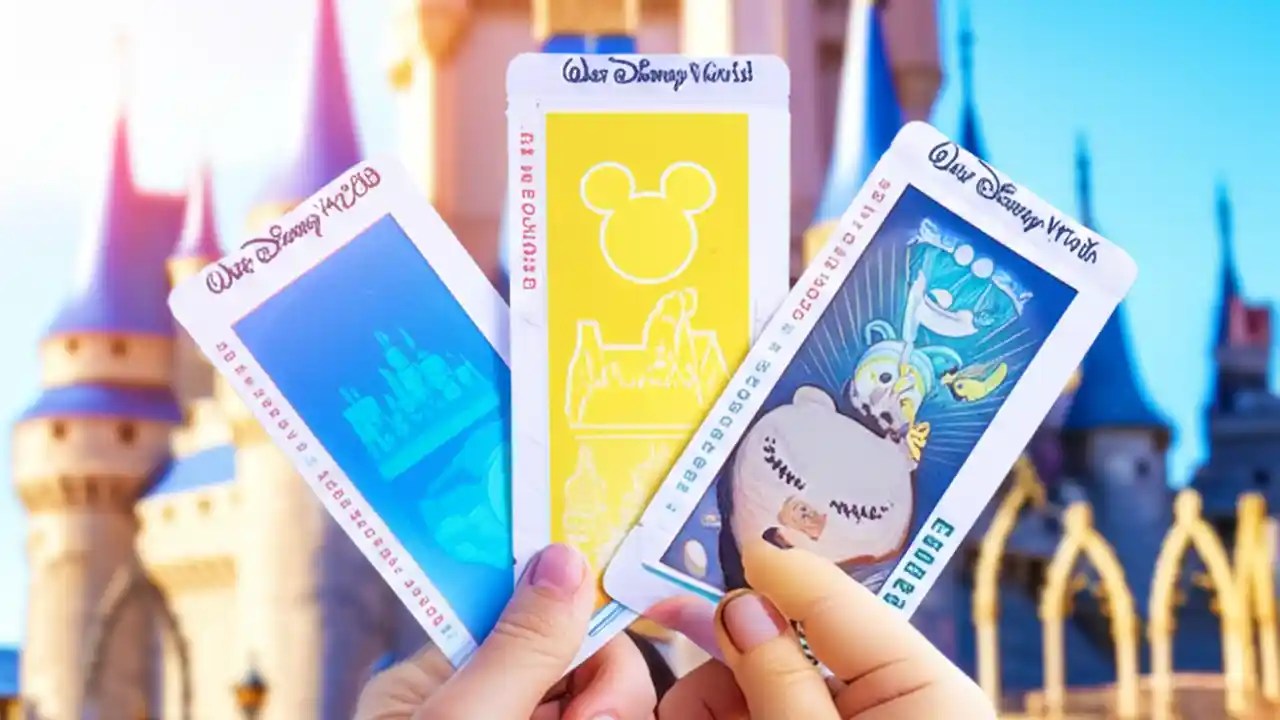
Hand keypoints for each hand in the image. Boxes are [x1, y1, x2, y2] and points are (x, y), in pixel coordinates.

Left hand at [355, 544, 656, 718]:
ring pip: (601, 691)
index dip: (573, 599)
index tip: (627, 588)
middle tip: (597, 718)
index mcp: (431, 681)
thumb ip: (518, 648)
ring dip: (614, 707)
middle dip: (605, 678)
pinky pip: (606, 714)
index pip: (515, 609)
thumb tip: (564, 559)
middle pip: (573, 653)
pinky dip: (614, 715)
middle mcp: (478, 703)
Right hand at [650, 540, 994, 718]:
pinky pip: (767, 713)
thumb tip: (739, 602)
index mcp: (926, 688)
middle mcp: (897, 701)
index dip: (770, 566)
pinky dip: (725, 715)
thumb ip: (780, 680)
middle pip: (792, 642)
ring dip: (711, 694)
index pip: (838, 599)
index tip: (704, 541)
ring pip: (765, 683)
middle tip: (663, 639)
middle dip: (725, 647)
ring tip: (676, 714)